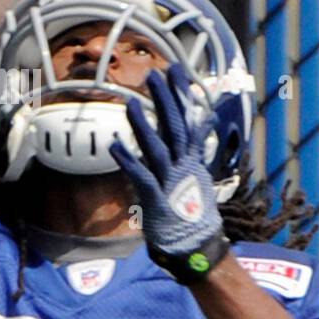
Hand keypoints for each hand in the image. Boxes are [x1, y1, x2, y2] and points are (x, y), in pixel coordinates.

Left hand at [110, 65, 229, 282]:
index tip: (176, 71)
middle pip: (174, 128)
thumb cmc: (192, 212)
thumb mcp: (198, 174)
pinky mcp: (156, 199)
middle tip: (155, 75)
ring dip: (143, 126)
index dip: (182, 95)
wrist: (196, 248)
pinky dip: (128, 161)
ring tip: (131, 103)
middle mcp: (183, 167)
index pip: (188, 119)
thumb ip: (196, 147)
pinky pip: (140, 177)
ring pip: (156, 148)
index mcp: (192, 160)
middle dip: (165, 101)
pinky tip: (114, 146)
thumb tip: (204, 121)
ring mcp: (170, 182)